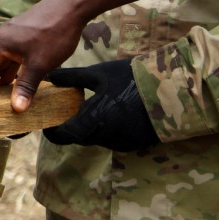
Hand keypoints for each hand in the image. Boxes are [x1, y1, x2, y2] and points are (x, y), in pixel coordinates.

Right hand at [0, 0, 87, 110]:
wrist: (70, 6)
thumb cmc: (53, 34)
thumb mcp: (40, 64)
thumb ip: (26, 86)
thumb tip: (16, 109)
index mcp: (0, 45)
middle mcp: (2, 38)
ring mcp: (12, 34)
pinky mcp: (23, 33)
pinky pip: (9, 55)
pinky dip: (5, 68)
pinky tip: (9, 77)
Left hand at [43, 60, 158, 152]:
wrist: (170, 91)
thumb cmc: (130, 80)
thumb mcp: (97, 75)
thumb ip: (71, 78)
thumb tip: (50, 77)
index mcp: (92, 122)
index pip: (62, 137)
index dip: (52, 131)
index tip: (48, 122)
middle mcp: (104, 138)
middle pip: (79, 137)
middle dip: (72, 125)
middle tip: (69, 109)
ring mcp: (121, 144)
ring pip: (96, 139)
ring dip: (91, 127)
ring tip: (93, 106)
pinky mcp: (134, 144)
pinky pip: (113, 139)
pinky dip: (107, 129)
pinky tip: (113, 111)